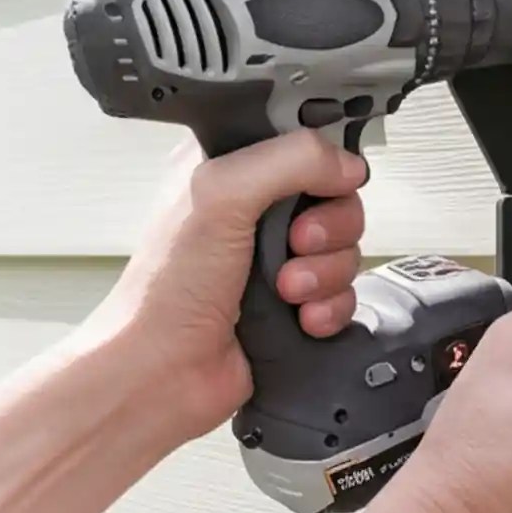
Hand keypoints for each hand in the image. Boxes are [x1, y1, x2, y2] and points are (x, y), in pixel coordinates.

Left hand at [78, 130, 368, 440]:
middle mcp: (255, 208)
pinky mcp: (295, 301)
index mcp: (229, 166)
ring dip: (326, 272)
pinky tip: (301, 317)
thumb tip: (346, 164)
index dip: (321, 157)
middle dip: (329, 225)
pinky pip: (345, 291)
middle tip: (296, 243)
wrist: (165, 373)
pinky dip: (330, 306)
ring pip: (345, 246)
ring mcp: (276, 256)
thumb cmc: (166, 290)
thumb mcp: (220, 195)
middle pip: (336, 195)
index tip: (320, 180)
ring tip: (288, 290)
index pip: (300, 139)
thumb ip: (290, 160)